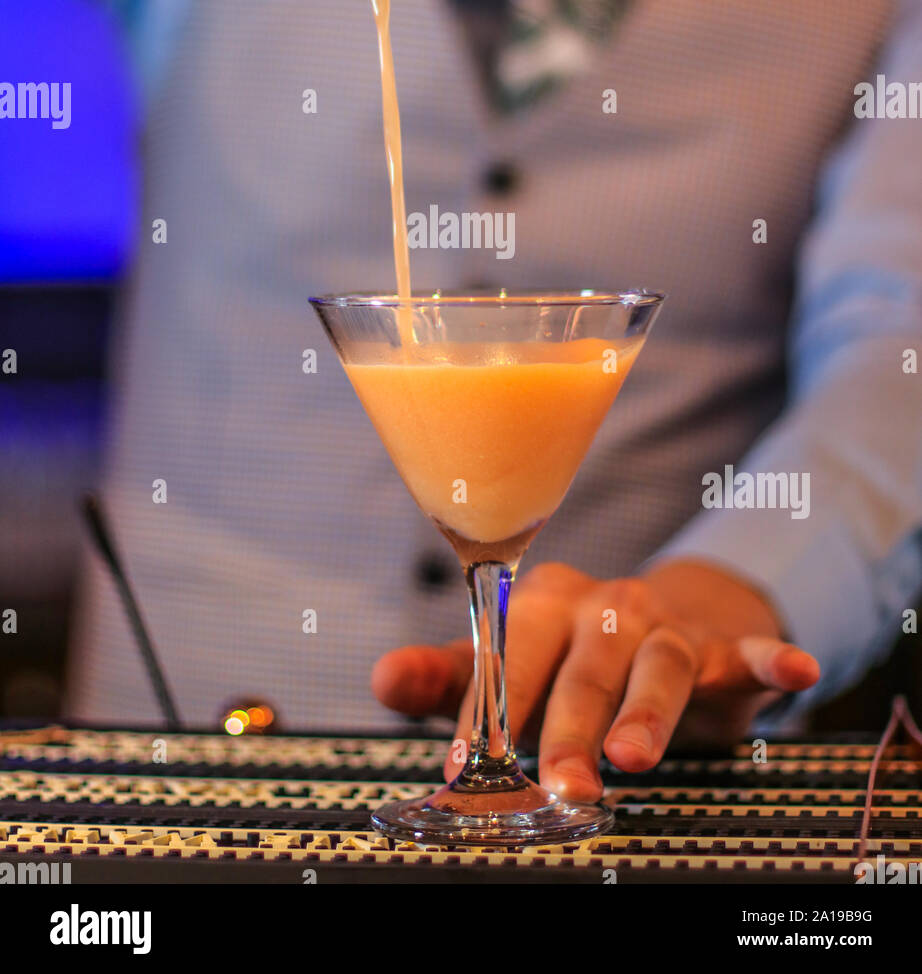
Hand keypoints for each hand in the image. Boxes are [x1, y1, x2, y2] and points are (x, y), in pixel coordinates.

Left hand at [372, 558, 819, 800]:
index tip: (466, 764)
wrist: (652, 618)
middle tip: (558, 783)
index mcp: (542, 606)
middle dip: (567, 726)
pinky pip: (747, 652)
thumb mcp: (505, 665)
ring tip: (633, 758)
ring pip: (658, 664)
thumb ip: (447, 678)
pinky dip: (769, 658)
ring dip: (647, 711)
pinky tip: (792, 669)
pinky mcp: (719, 650)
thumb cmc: (565, 654)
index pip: (509, 655)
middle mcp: (603, 608)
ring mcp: (663, 627)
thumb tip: (380, 678)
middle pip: (582, 666)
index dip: (487, 710)